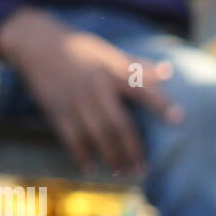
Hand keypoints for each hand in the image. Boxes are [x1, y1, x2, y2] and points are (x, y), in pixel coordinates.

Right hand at [0, 7, 182, 175]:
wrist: (36, 43)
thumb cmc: (80, 49)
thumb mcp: (109, 52)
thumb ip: (138, 66)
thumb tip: (170, 72)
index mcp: (112, 71)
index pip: (142, 87)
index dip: (161, 103)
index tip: (179, 119)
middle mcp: (96, 87)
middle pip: (119, 123)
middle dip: (133, 149)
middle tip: (144, 170)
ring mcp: (75, 101)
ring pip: (98, 135)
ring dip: (112, 157)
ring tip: (123, 173)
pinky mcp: (57, 110)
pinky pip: (71, 138)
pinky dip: (81, 155)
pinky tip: (91, 169)